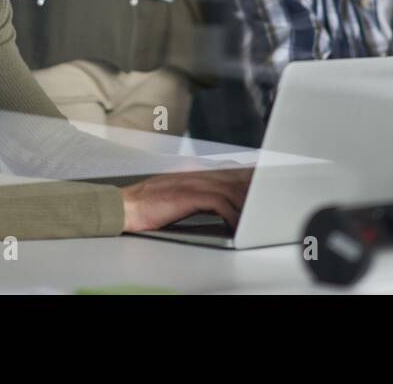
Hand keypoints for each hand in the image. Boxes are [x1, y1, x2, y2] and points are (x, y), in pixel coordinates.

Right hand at [120, 169, 251, 231]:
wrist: (124, 205)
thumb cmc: (146, 204)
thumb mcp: (174, 193)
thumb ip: (195, 192)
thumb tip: (216, 202)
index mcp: (192, 171)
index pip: (227, 169)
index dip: (247, 175)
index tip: (262, 180)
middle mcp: (195, 173)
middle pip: (233, 177)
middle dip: (252, 188)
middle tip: (268, 197)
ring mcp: (192, 182)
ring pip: (230, 188)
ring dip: (245, 203)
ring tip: (256, 215)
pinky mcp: (189, 195)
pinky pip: (219, 203)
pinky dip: (232, 214)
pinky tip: (237, 223)